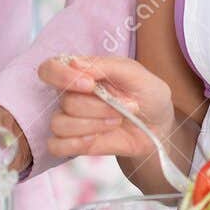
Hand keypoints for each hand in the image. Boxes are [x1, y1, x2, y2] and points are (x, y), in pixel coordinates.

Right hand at [36, 54, 173, 161]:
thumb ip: (105, 66)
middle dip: (97, 107)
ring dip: (92, 125)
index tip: (90, 85)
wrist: (159, 127)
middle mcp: (72, 95)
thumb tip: (75, 63)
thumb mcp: (135, 73)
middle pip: (65, 102)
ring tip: (115, 122)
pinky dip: (75, 144)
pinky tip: (94, 139)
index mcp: (82, 72)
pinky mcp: (75, 142)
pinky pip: (56, 146)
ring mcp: (72, 120)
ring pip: (60, 124)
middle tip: (123, 107)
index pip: (50, 69)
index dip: (62, 76)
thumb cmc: (148, 94)